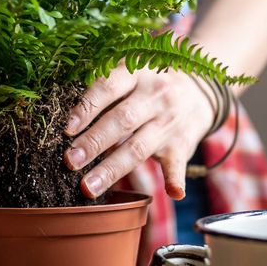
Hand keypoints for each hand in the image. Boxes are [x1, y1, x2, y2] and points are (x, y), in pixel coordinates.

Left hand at [64, 62, 214, 200]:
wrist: (200, 90)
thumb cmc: (148, 83)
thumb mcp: (129, 72)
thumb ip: (102, 89)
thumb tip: (66, 120)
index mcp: (136, 74)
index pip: (109, 88)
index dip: (87, 108)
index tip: (67, 129)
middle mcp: (155, 96)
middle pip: (121, 121)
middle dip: (93, 143)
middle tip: (70, 161)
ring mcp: (169, 122)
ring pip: (138, 148)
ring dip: (112, 170)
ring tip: (88, 188)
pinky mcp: (182, 145)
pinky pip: (178, 164)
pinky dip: (176, 179)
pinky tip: (173, 193)